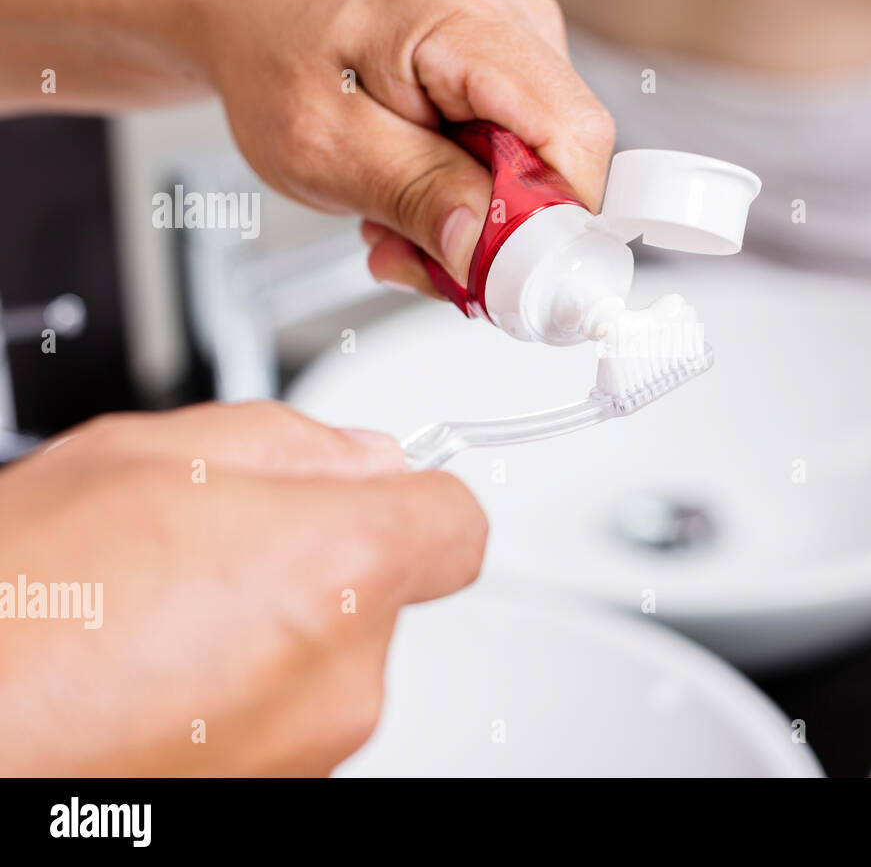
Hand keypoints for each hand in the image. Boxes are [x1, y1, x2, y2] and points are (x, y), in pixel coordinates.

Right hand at [0, 402, 486, 774]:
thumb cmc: (18, 607)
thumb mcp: (143, 455)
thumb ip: (288, 444)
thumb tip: (362, 458)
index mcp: (342, 565)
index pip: (455, 527)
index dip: (412, 502)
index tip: (377, 497)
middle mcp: (347, 673)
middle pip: (381, 596)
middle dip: (316, 567)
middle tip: (211, 556)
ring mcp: (312, 749)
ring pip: (331, 661)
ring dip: (274, 637)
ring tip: (158, 624)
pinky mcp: (280, 796)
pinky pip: (288, 721)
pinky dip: (242, 699)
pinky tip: (155, 680)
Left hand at [191, 0, 614, 296]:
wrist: (248, 13)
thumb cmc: (272, 57)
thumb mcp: (325, 145)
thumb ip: (416, 194)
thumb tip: (489, 249)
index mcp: (461, 22)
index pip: (572, 132)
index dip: (555, 217)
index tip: (506, 272)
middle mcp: (505, 23)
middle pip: (564, 160)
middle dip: (501, 235)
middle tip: (425, 259)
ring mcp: (514, 50)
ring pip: (543, 175)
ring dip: (474, 226)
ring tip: (398, 224)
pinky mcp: (508, 80)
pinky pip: (520, 165)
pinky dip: (469, 203)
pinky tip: (415, 199)